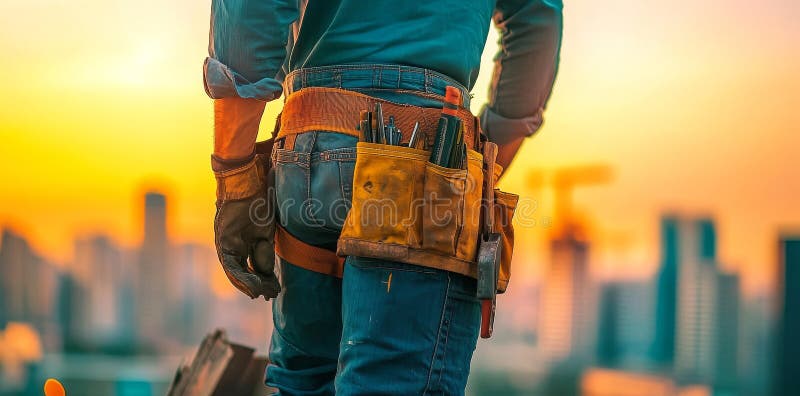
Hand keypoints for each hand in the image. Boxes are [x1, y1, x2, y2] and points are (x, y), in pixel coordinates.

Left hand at [213, 141, 279, 299]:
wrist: (247, 181)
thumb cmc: (258, 202)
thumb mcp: (265, 232)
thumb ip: (264, 253)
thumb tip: (268, 274)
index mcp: (242, 243)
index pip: (251, 267)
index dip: (262, 280)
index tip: (273, 290)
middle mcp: (231, 246)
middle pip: (241, 272)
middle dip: (256, 285)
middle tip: (268, 295)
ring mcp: (225, 243)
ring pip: (234, 271)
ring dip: (247, 284)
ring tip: (260, 294)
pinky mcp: (223, 240)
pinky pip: (230, 263)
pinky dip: (241, 276)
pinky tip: (252, 285)